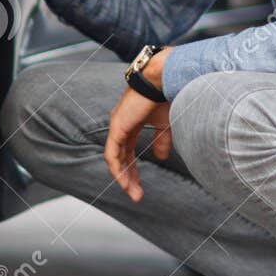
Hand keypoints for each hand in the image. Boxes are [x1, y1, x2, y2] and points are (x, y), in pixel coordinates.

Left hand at [104, 87, 172, 201]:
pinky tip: (123, 182)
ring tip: (132, 193)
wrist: (161, 80)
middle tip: (136, 195)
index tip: (139, 185)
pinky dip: (117, 169)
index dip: (133, 169)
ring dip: (123, 178)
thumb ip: (161, 140)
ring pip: (115, 159)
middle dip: (128, 178)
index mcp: (130, 124)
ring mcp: (117, 126)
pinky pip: (112, 154)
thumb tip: (161, 157)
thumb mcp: (164, 124)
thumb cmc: (163, 95)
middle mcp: (121, 126)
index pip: (128, 152)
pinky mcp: (117, 128)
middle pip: (121, 158)